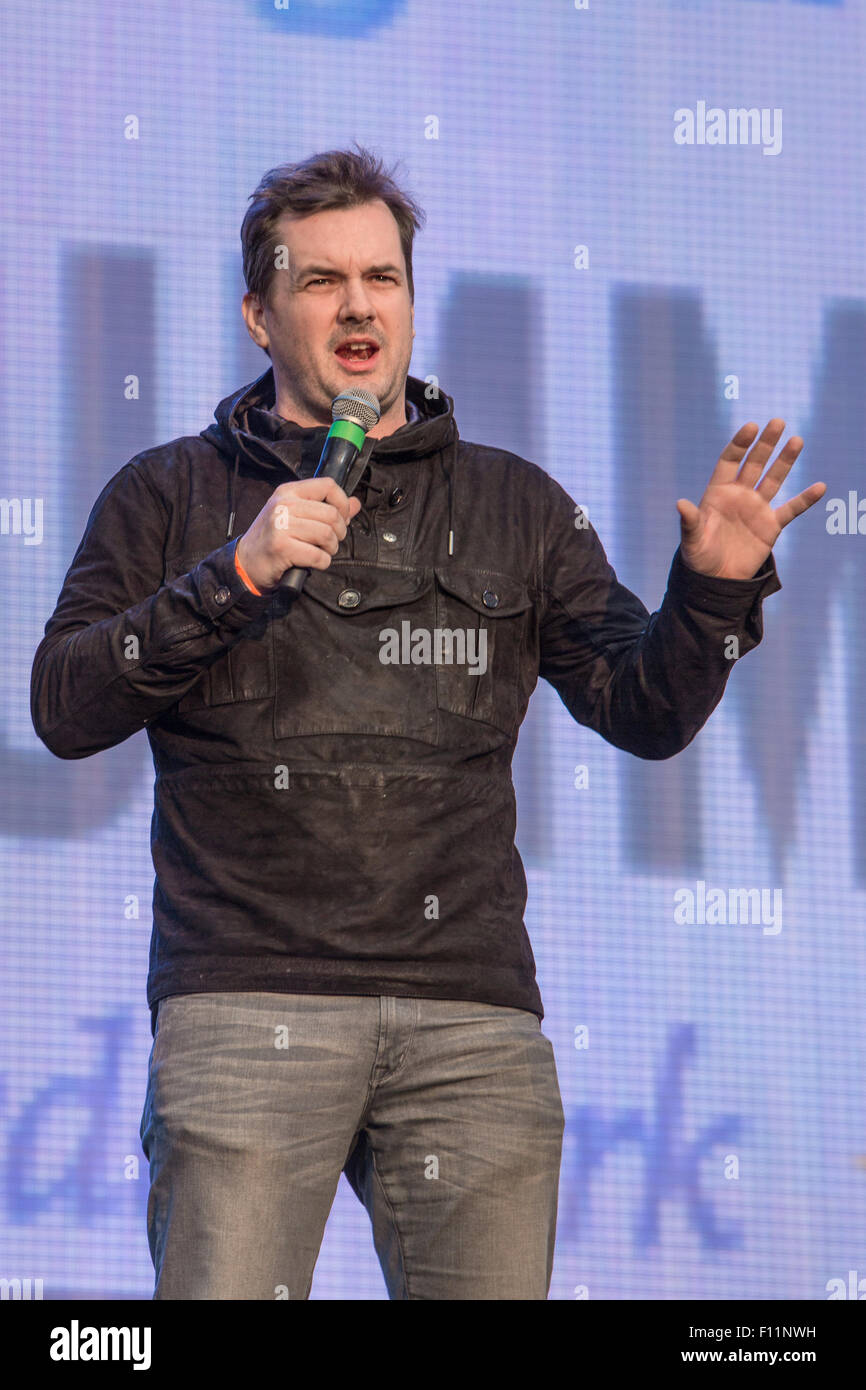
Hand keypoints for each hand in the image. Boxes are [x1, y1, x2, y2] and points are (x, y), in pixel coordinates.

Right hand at [235, 477, 361, 592]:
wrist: (246, 561)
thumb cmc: (272, 538)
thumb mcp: (295, 515)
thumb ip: (326, 507)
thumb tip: (355, 504)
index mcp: (288, 492)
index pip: (328, 485)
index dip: (342, 503)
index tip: (342, 518)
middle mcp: (284, 505)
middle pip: (332, 514)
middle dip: (339, 532)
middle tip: (330, 541)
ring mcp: (281, 526)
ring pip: (327, 535)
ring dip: (331, 549)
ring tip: (322, 551)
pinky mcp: (282, 547)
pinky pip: (318, 556)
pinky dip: (322, 562)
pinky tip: (313, 562)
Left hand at [676, 420, 825, 578]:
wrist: (716, 580)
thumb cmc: (699, 557)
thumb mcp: (692, 539)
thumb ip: (690, 521)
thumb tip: (680, 504)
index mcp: (718, 493)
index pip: (730, 461)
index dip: (740, 444)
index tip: (751, 426)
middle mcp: (739, 495)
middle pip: (755, 464)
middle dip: (765, 444)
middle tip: (778, 422)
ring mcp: (756, 508)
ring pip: (774, 479)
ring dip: (785, 461)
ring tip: (796, 440)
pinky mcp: (771, 525)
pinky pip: (791, 509)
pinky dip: (805, 500)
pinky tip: (819, 487)